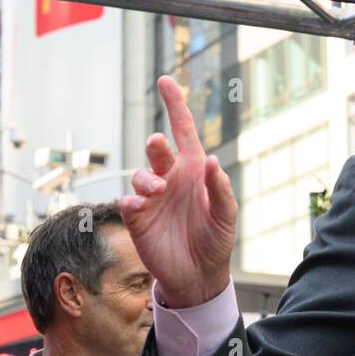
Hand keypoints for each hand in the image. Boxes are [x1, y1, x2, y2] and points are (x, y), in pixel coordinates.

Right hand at [118, 76, 236, 308]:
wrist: (199, 274)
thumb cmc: (216, 239)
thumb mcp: (226, 215)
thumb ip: (220, 189)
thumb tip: (211, 161)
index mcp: (193, 170)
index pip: (183, 130)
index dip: (175, 105)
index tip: (165, 81)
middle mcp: (170, 178)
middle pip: (157, 150)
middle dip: (155, 144)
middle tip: (157, 143)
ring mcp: (152, 198)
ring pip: (140, 175)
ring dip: (146, 178)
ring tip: (157, 190)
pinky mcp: (137, 218)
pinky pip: (128, 202)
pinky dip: (131, 201)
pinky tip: (140, 206)